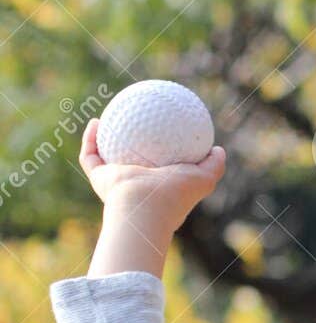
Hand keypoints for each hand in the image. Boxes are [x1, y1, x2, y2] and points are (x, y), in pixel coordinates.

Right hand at [80, 117, 225, 235]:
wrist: (145, 208)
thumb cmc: (176, 193)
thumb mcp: (204, 178)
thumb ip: (214, 165)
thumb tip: (218, 149)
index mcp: (160, 184)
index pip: (162, 164)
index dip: (163, 147)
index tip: (166, 127)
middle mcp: (138, 183)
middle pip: (132, 159)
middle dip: (132, 141)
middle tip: (136, 119)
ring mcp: (117, 182)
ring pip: (106, 156)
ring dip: (105, 137)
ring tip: (111, 115)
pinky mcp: (100, 178)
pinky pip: (90, 155)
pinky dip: (90, 139)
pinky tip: (96, 121)